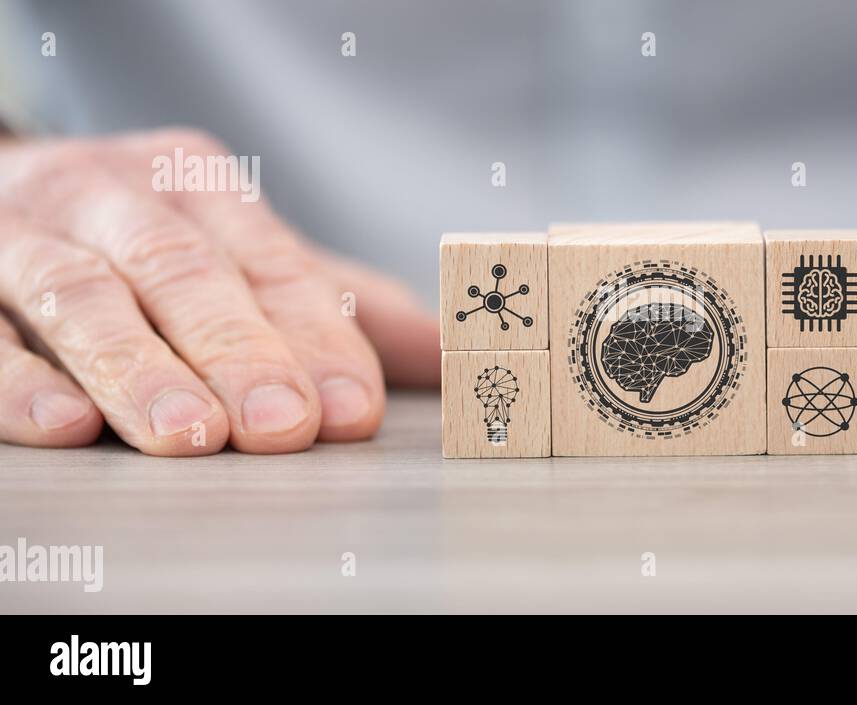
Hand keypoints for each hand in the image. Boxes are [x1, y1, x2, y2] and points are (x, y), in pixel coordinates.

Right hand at [0, 129, 439, 455]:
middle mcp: (114, 199)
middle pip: (182, 272)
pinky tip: (63, 426)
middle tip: (281, 428)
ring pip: (83, 296)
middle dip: (238, 352)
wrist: (2, 185)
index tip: (351, 409)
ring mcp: (27, 236)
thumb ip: (342, 305)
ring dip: (137, 368)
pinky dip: (18, 380)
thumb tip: (454, 356)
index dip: (315, 337)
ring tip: (188, 435)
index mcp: (201, 187)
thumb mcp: (249, 254)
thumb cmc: (152, 241)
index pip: (271, 263)